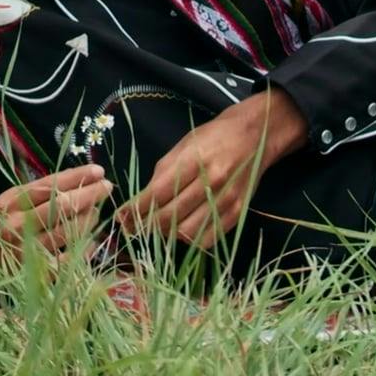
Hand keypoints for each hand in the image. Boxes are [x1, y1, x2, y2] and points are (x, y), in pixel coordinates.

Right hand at [0, 164, 110, 265]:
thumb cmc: (7, 229)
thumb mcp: (14, 205)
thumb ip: (40, 193)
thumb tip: (81, 179)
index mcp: (10, 203)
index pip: (48, 185)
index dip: (75, 177)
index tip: (98, 170)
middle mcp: (16, 225)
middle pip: (61, 206)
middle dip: (89, 194)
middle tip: (108, 186)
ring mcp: (28, 250)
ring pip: (69, 231)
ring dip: (89, 219)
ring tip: (96, 213)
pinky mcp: (39, 273)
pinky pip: (71, 257)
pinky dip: (85, 247)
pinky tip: (91, 241)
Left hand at [117, 90, 307, 247]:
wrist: (254, 136)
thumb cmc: (212, 137)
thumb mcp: (182, 146)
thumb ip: (162, 174)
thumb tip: (140, 203)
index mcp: (194, 160)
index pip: (157, 194)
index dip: (136, 210)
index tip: (121, 217)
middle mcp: (211, 182)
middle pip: (170, 216)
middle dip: (146, 226)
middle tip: (133, 229)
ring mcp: (226, 200)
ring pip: (187, 232)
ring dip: (166, 235)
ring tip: (156, 230)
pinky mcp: (237, 213)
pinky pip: (208, 239)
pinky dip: (189, 240)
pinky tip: (180, 231)